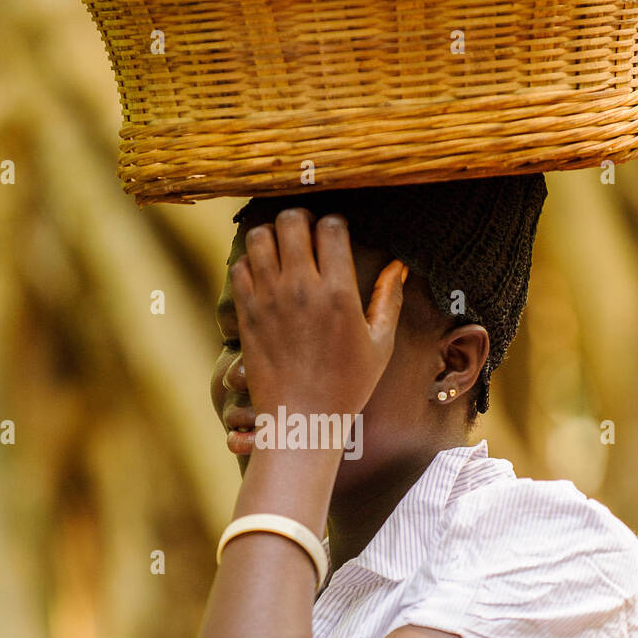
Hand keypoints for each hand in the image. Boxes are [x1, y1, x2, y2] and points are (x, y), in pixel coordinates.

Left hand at [230, 207, 406, 420]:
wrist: (301, 419)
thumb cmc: (347, 386)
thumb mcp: (380, 344)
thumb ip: (388, 299)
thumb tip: (398, 265)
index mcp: (338, 293)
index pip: (331, 227)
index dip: (335, 223)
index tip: (336, 234)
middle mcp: (301, 289)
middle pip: (291, 220)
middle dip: (301, 219)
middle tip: (306, 233)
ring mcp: (269, 299)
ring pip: (259, 236)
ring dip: (272, 235)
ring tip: (282, 249)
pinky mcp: (246, 313)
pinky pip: (239, 267)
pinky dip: (250, 262)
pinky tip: (264, 275)